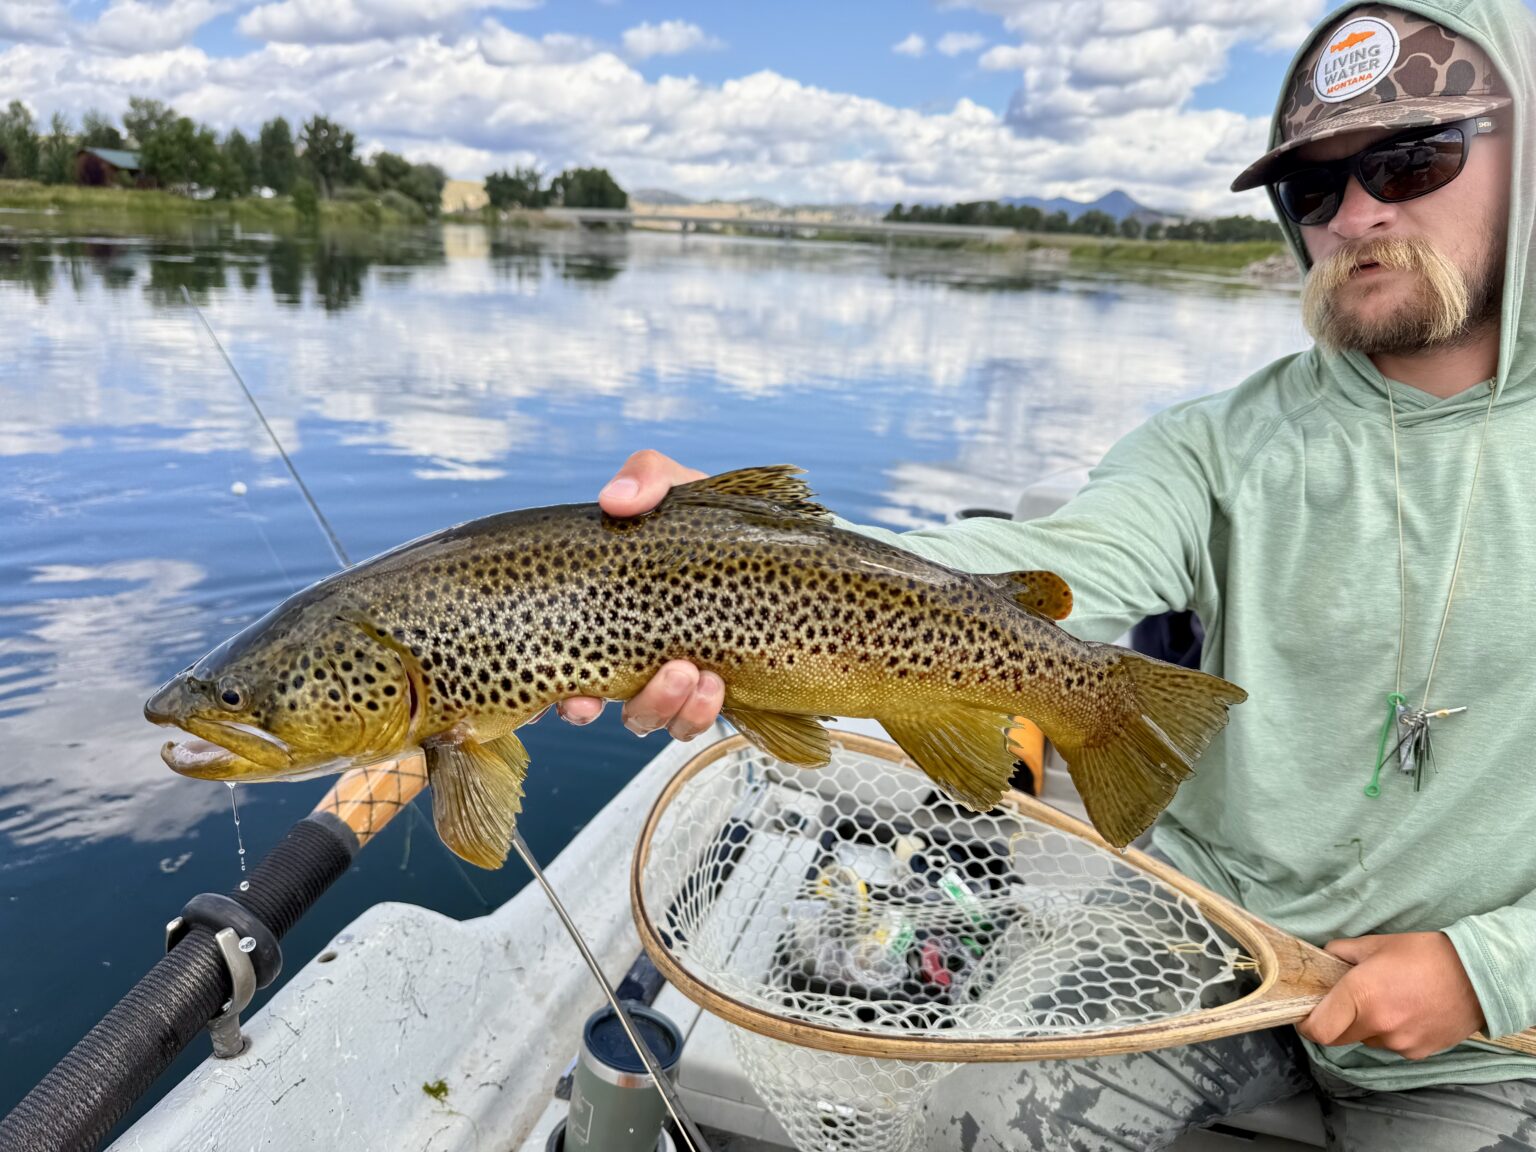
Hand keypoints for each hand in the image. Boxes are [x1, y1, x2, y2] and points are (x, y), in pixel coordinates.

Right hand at [556, 451, 720, 736]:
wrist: (782, 547)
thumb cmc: (714, 521)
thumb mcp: (680, 488)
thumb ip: (647, 477)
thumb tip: (615, 500)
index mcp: (600, 608)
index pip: (557, 657)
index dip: (558, 687)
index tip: (574, 694)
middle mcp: (621, 652)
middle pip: (592, 704)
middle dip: (613, 701)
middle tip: (660, 672)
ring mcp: (663, 679)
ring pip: (644, 718)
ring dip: (662, 705)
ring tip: (694, 673)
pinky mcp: (706, 694)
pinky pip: (690, 723)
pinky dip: (698, 712)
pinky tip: (716, 686)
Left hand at [1298, 931, 1485, 1059]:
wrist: (1477, 975)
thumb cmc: (1423, 954)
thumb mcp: (1375, 944)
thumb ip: (1340, 953)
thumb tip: (1321, 958)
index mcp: (1359, 996)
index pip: (1318, 1030)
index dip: (1307, 1025)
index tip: (1307, 1015)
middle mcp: (1377, 1025)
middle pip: (1338, 1038)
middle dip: (1335, 1023)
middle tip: (1345, 1002)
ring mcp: (1399, 1043)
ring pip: (1366, 1041)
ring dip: (1366, 1027)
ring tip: (1386, 1001)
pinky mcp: (1418, 1053)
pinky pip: (1392, 1046)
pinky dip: (1391, 1033)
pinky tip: (1406, 1011)